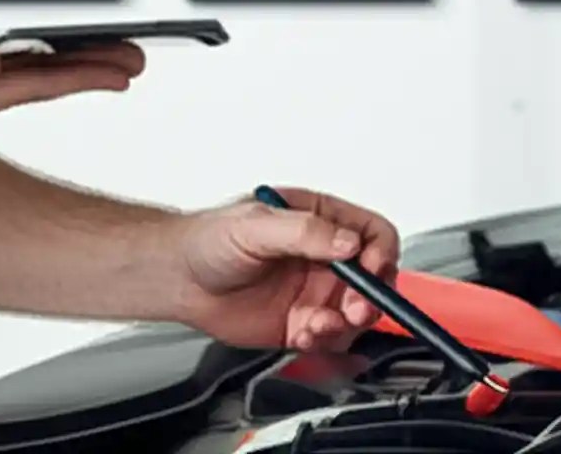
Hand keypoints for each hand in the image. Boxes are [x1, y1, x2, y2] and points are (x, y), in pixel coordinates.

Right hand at [0, 43, 144, 190]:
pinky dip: (11, 47)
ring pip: (19, 62)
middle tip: (133, 57)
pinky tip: (16, 47)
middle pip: (45, 70)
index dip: (92, 70)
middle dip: (91, 62)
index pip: (47, 78)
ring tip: (95, 50)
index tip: (131, 65)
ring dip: (60, 56)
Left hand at [178, 188, 400, 351]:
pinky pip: (331, 337)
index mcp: (321, 221)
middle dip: (371, 296)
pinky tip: (305, 333)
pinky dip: (325, 339)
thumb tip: (348, 242)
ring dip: (348, 323)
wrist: (180, 279)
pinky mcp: (303, 323)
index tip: (370, 268)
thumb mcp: (256, 224)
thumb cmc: (210, 240)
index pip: (372, 233)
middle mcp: (324, 257)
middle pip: (374, 278)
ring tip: (320, 323)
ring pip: (357, 312)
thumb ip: (305, 231)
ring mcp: (316, 292)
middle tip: (354, 308)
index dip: (380, 252)